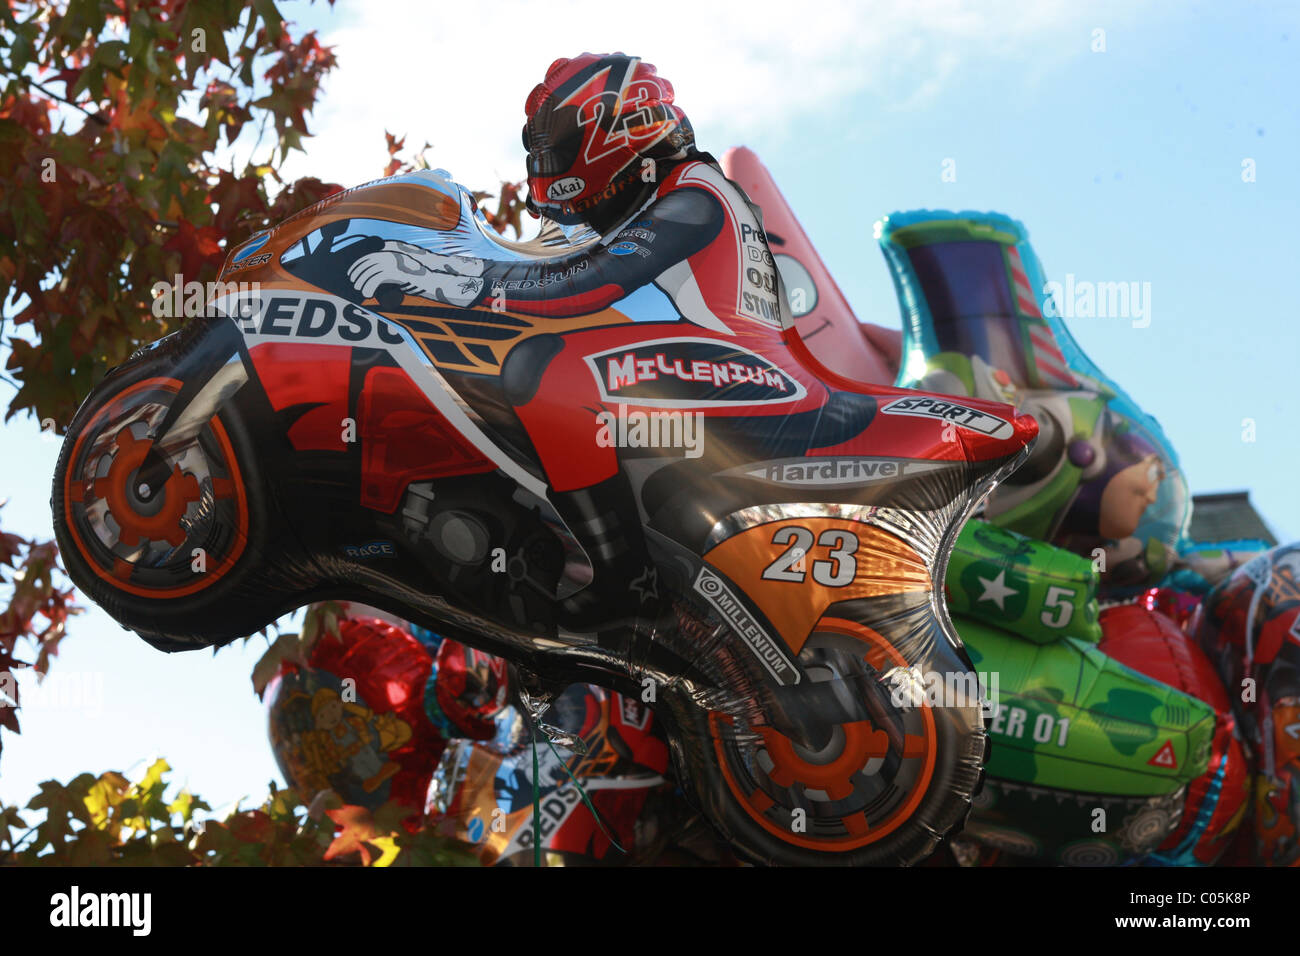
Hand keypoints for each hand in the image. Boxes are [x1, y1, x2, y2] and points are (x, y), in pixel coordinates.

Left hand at [347, 250, 484, 305]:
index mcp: (394, 251)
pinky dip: (370, 287)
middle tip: (355, 285)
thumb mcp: (405, 271)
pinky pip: (378, 278)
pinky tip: (368, 294)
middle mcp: (393, 253)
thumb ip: (393, 270)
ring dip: (363, 282)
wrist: (439, 282)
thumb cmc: (423, 280)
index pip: (369, 254)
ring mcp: (396, 261)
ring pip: (370, 270)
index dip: (358, 264)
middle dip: (357, 273)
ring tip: (362, 292)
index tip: (352, 275)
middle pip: (367, 261)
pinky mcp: (399, 271)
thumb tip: (378, 277)